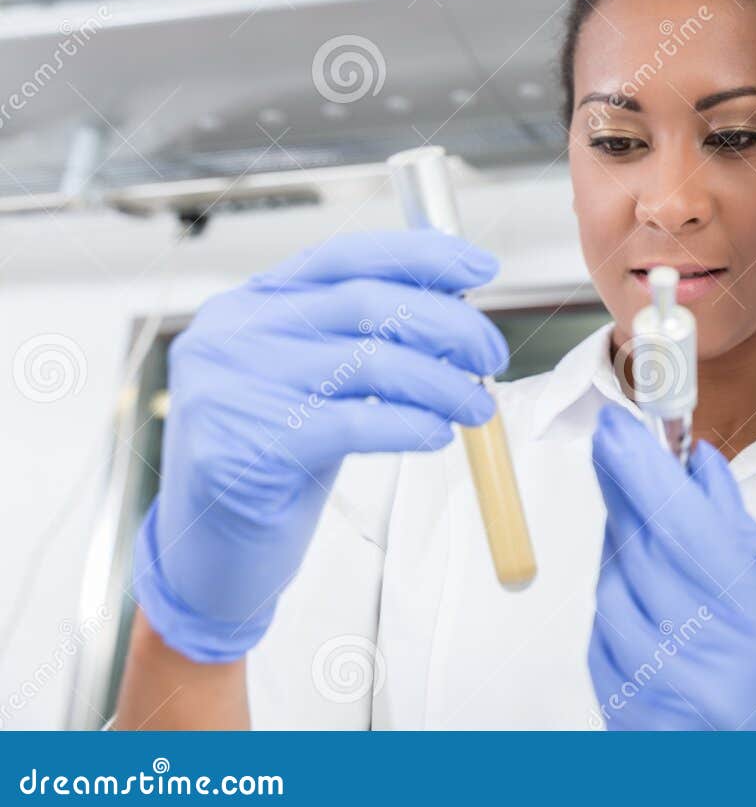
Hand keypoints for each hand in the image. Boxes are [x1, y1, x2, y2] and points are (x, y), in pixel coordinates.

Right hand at [134, 229, 507, 661]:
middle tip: (492, 356)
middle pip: (367, 303)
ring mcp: (231, 386)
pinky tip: (438, 435)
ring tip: (478, 408)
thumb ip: (366, 338)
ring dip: (442, 383)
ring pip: (370, 363)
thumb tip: (458, 310)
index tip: (481, 268)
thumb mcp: (319, 381)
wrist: (213, 550)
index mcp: (252, 302)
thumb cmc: (278, 457)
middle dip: (448, 325)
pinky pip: (354, 423)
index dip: (419, 257)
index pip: (345, 256)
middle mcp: (233, 333)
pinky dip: (411, 426)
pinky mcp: (245, 445)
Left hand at [587, 404, 755, 730]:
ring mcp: (667, 702)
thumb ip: (745, 535)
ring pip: (611, 596)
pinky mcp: (635, 729)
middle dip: (624, 493)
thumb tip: (699, 467)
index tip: (614, 427)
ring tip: (646, 535)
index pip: (683, 524)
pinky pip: (602, 648)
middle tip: (616, 451)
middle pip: (639, 552)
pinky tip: (642, 599)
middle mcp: (711, 662)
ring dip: (621, 552)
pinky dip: (615, 610)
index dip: (639, 468)